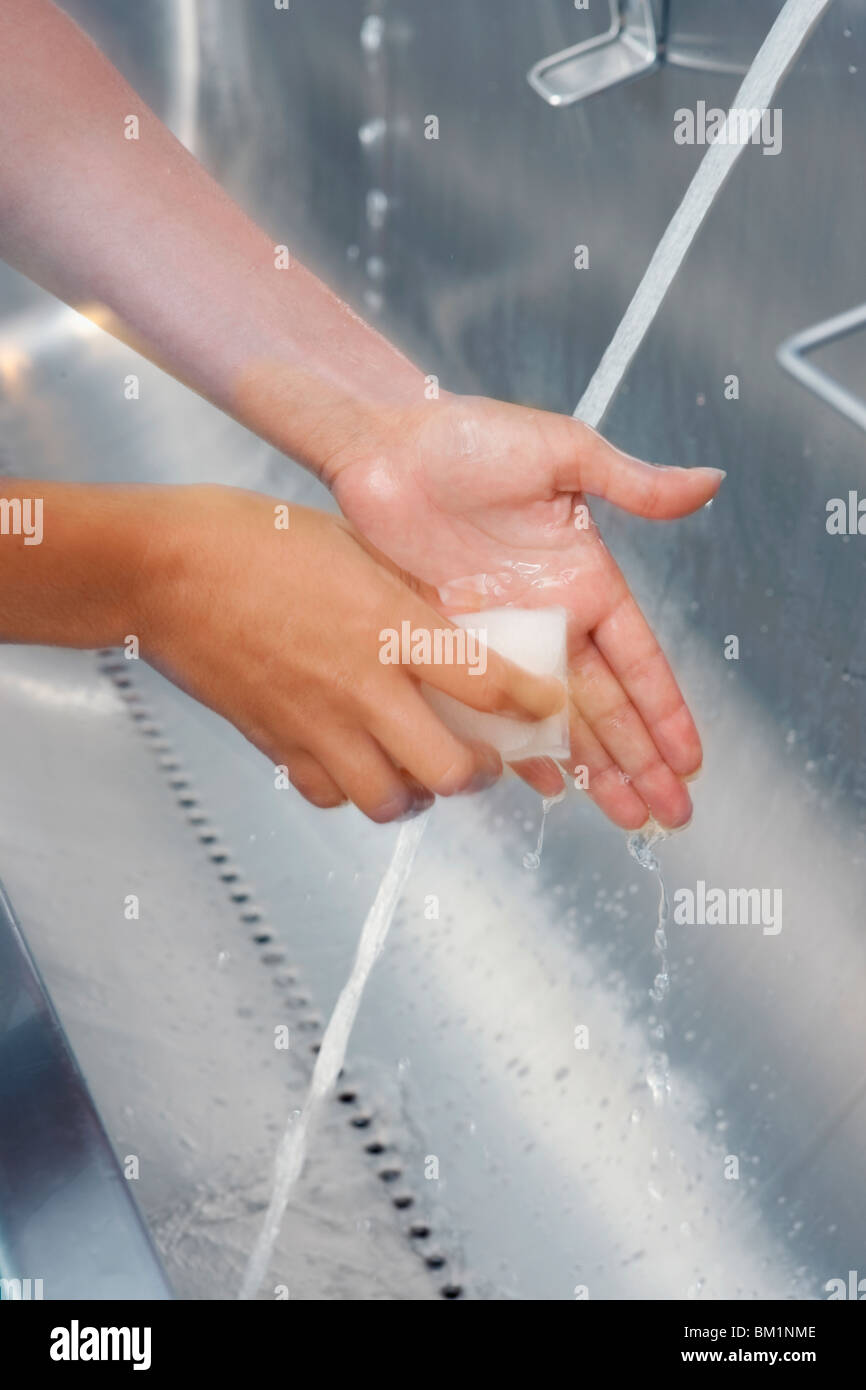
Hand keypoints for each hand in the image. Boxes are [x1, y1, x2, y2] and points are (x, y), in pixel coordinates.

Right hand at [137, 487, 563, 822]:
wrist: (166, 571)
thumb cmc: (258, 540)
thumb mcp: (355, 548)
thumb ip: (407, 597)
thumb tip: (449, 628)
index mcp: (390, 628)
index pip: (489, 684)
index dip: (534, 706)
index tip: (549, 709)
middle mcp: (363, 688)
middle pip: (449, 771)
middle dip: (479, 774)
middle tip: (483, 759)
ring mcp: (317, 725)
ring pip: (391, 801)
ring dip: (417, 792)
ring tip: (419, 770)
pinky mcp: (277, 745)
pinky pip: (330, 796)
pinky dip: (353, 790)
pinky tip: (356, 761)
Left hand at [328, 394, 724, 830]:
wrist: (382, 445)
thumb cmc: (468, 438)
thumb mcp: (560, 453)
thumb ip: (631, 482)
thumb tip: (708, 481)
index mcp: (585, 580)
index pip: (638, 661)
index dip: (664, 712)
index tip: (689, 760)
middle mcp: (551, 618)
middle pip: (606, 707)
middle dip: (640, 762)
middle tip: (668, 814)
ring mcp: (503, 640)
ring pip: (557, 721)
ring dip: (592, 770)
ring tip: (624, 816)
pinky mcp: (452, 648)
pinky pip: (492, 714)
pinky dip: (520, 751)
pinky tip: (547, 788)